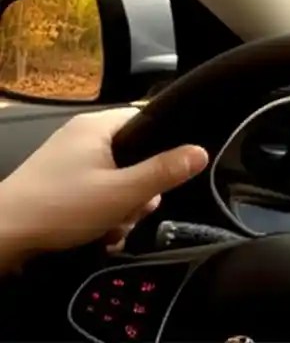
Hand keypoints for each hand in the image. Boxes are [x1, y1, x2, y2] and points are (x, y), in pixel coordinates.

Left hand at [0, 108, 207, 270]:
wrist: (3, 236)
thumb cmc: (59, 207)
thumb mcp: (123, 192)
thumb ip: (165, 172)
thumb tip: (201, 152)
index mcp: (97, 127)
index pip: (147, 121)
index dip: (164, 149)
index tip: (166, 177)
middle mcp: (81, 138)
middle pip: (134, 158)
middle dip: (140, 191)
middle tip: (132, 210)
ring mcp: (67, 162)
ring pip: (116, 181)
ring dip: (122, 208)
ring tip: (110, 228)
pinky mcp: (58, 184)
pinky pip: (96, 193)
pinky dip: (102, 214)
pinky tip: (98, 233)